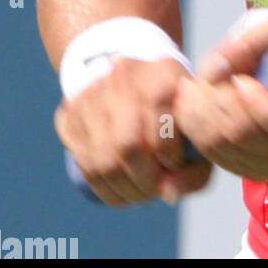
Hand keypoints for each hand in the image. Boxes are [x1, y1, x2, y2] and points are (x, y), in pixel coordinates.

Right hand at [55, 56, 211, 206]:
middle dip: (144, 181)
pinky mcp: (71, 113)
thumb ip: (195, 166)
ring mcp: (92, 94)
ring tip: (140, 193)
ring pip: (102, 160)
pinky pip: (83, 164)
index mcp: (162, 71)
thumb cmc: (176, 108)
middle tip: (155, 190)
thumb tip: (167, 196)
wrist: (138, 75)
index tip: (175, 165)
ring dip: (123, 190)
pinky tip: (121, 187)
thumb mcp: (196, 125)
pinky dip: (104, 187)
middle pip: (127, 145)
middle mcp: (124, 76)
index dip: (170, 155)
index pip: (161, 122)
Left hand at [173, 10, 267, 181]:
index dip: (261, 107)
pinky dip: (197, 127)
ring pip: (224, 146)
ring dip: (201, 111)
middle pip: (248, 136)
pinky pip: (214, 154)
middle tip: (203, 74)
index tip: (240, 80)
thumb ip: (252, 41)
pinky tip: (198, 103)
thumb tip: (215, 70)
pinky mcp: (252, 168)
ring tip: (196, 84)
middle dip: (218, 102)